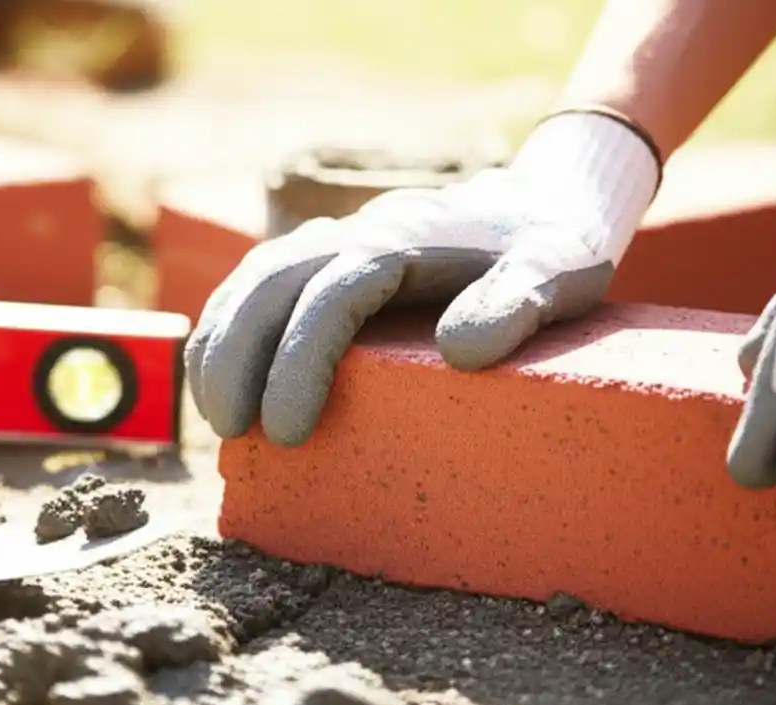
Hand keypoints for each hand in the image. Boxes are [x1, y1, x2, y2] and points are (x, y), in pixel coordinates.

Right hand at [186, 110, 660, 445]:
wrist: (543, 199)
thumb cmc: (551, 247)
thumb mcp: (558, 272)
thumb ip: (517, 304)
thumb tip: (460, 352)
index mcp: (405, 240)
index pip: (331, 296)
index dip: (300, 362)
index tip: (290, 432)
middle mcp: (358, 232)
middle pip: (271, 282)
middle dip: (236, 356)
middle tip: (231, 433)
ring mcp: (337, 239)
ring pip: (254, 279)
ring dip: (222, 342)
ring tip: (217, 417)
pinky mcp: (330, 256)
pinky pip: (261, 282)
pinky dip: (232, 326)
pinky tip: (225, 376)